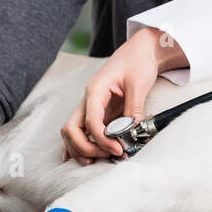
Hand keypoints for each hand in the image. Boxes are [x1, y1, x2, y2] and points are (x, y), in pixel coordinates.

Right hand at [60, 27, 186, 163]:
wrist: (139, 51)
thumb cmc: (138, 62)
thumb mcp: (139, 84)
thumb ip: (134, 109)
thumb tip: (133, 132)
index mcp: (95, 90)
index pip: (90, 122)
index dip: (102, 139)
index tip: (119, 149)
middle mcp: (88, 100)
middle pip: (72, 129)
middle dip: (85, 147)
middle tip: (109, 155)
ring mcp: (90, 106)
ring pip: (72, 132)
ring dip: (81, 148)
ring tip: (97, 160)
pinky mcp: (97, 111)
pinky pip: (81, 130)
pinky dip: (78, 144)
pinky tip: (82, 158)